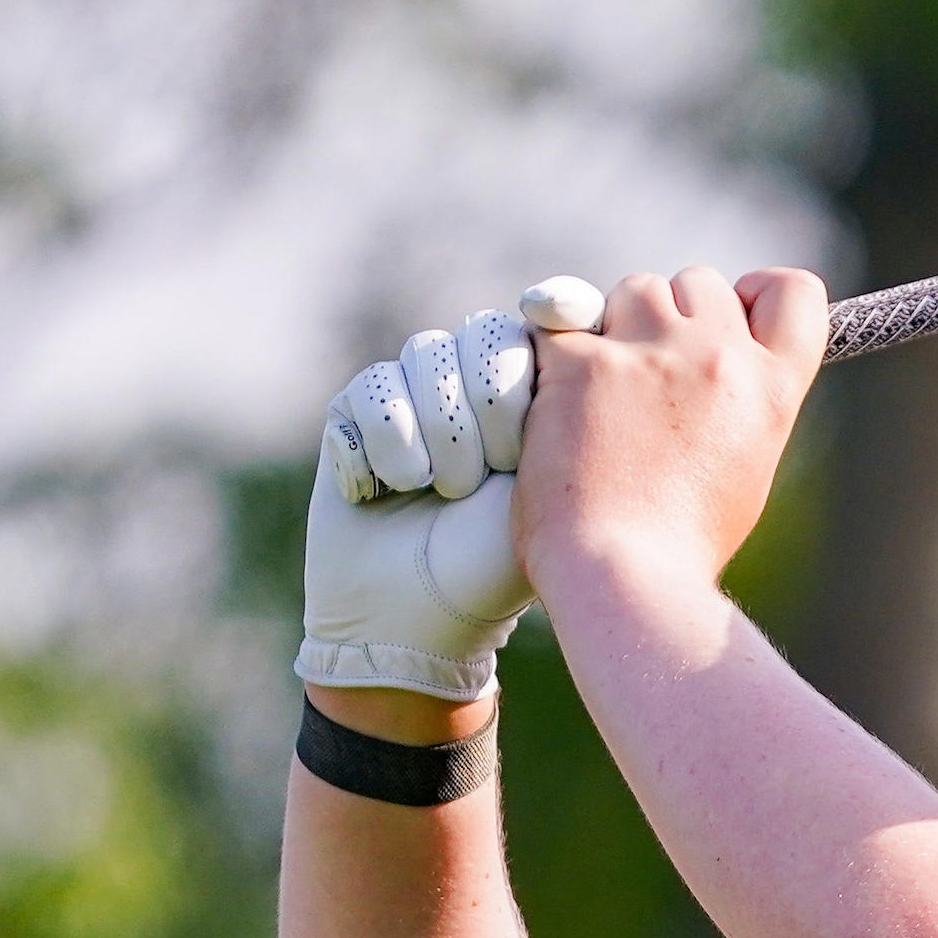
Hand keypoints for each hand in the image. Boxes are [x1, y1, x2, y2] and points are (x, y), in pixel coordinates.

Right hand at [296, 306, 543, 700]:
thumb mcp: (552, 491)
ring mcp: (413, 397)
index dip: (549, 317)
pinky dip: (382, 448)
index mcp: (533, 399)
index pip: (538, 326)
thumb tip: (583, 328)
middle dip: (488, 404)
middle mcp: (472, 387)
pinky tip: (387, 492)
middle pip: (482, 333)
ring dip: (437, 435)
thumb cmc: (496, 566)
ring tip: (440, 492)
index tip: (554, 317)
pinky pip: (369, 391)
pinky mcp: (355, 414)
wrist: (415, 620)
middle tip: (488, 473)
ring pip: (424, 356)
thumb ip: (570, 416)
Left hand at [513, 265, 828, 604]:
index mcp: (773, 386)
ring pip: (633, 289)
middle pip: (700, 281)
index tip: (732, 317)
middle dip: (673, 316)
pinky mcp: (582, 361)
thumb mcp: (747, 466)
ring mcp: (650, 352)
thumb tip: (719, 370)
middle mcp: (719, 356)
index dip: (757, 293)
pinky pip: (561, 324)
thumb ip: (742, 403)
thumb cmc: (683, 543)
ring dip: (616, 325)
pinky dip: (555, 357)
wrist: (625, 576)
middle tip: (649, 375)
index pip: (795, 289)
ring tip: (603, 393)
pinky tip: (556, 406)